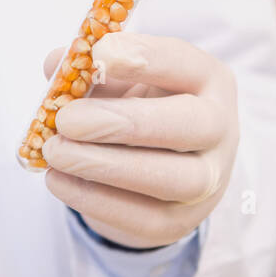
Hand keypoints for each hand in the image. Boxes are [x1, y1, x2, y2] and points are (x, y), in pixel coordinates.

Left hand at [39, 32, 238, 248]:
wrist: (154, 172)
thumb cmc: (135, 110)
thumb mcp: (119, 81)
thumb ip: (89, 69)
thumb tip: (55, 64)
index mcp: (206, 79)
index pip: (185, 62)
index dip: (145, 58)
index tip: (99, 53)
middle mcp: (220, 129)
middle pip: (191, 125)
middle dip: (125, 122)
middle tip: (67, 120)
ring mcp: (207, 181)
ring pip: (174, 178)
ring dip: (107, 166)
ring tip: (55, 152)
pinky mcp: (178, 222)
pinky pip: (143, 217)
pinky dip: (95, 199)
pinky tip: (58, 180)